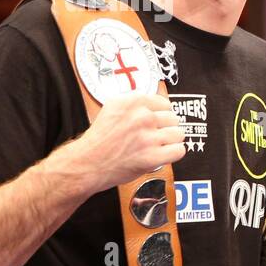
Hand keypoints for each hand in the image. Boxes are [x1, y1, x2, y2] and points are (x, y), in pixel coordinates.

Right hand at [68, 93, 184, 191]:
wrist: (86, 163)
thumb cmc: (99, 140)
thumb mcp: (112, 109)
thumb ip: (134, 104)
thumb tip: (157, 103)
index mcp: (131, 102)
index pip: (164, 103)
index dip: (161, 114)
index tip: (155, 122)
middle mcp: (140, 116)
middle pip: (173, 118)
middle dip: (166, 128)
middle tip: (153, 136)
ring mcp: (147, 136)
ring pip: (179, 134)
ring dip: (171, 141)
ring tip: (157, 146)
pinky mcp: (152, 156)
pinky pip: (179, 150)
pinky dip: (173, 154)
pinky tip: (161, 155)